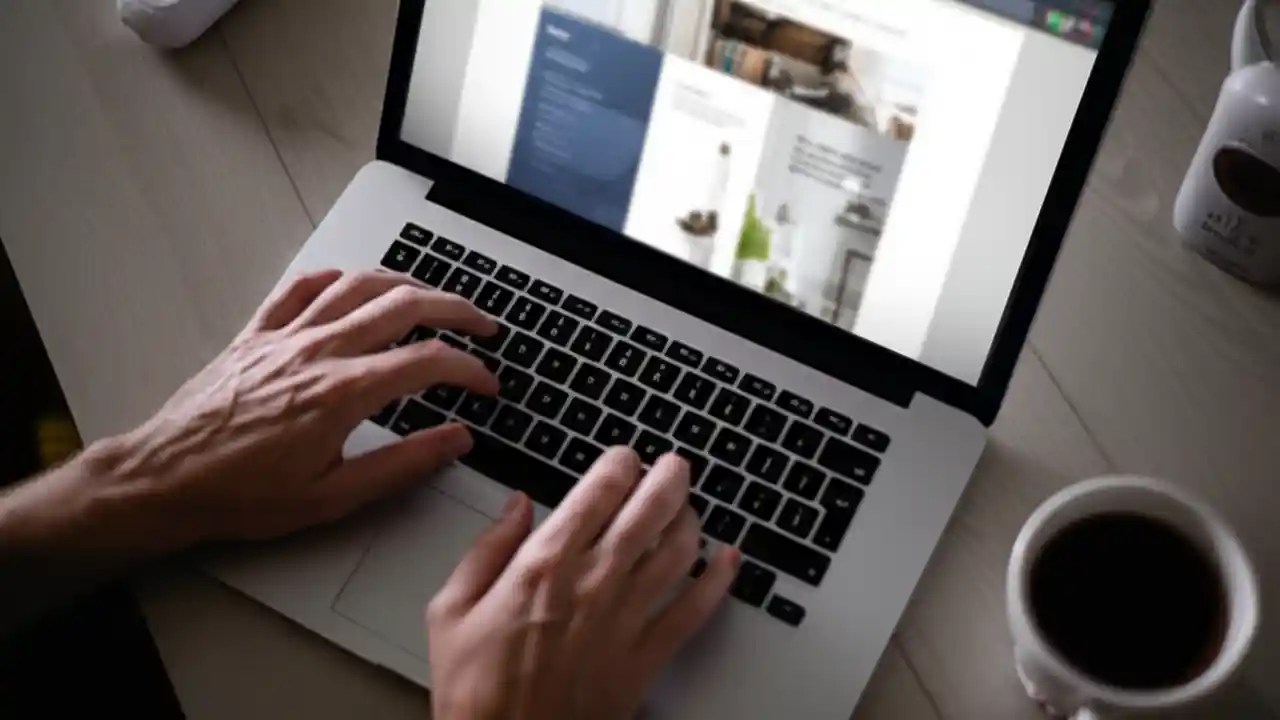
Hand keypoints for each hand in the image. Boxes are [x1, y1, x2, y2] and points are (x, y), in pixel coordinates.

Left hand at [48, 269, 498, 555]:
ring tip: (433, 297)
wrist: (164, 480)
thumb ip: (402, 464)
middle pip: (403, 305)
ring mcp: (285, 336)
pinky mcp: (256, 335)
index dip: (470, 369)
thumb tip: (454, 440)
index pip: (427, 361)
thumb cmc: (241, 496)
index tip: (486, 385)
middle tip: (484, 324)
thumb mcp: (333, 498)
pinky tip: (353, 284)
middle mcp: (317, 351)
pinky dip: (337, 277)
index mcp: (341, 394)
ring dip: (406, 284)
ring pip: (358, 285)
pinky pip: (301, 286)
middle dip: (456, 309)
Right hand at [426, 450, 740, 719]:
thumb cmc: (475, 691)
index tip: (624, 458)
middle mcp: (592, 583)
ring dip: (691, 518)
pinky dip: (719, 581)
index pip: (599, 491)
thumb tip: (515, 506)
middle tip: (674, 466)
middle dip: (669, 478)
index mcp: (543, 564)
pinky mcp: (646, 658)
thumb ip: (486, 549)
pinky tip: (728, 561)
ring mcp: (625, 619)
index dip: (620, 464)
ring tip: (690, 505)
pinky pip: (695, 610)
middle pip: (649, 510)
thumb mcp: (450, 610)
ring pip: (678, 550)